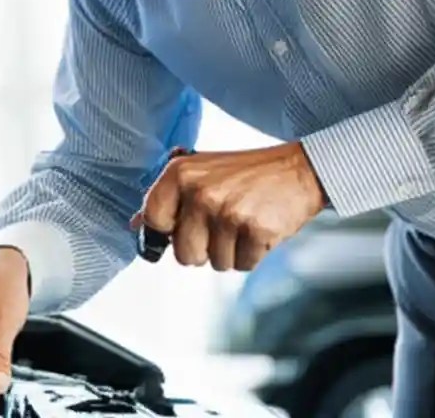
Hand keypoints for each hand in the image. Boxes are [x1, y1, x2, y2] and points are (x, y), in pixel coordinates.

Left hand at [132, 142, 327, 271]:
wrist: (298, 170)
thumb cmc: (245, 173)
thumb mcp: (200, 172)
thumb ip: (168, 197)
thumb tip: (136, 225)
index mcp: (180, 174)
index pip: (153, 221)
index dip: (167, 231)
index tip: (181, 227)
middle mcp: (201, 193)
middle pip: (184, 254)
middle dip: (202, 249)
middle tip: (220, 227)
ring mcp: (229, 214)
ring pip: (215, 263)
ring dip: (229, 251)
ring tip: (242, 224)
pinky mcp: (256, 232)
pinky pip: (242, 265)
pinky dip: (251, 255)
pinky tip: (257, 230)